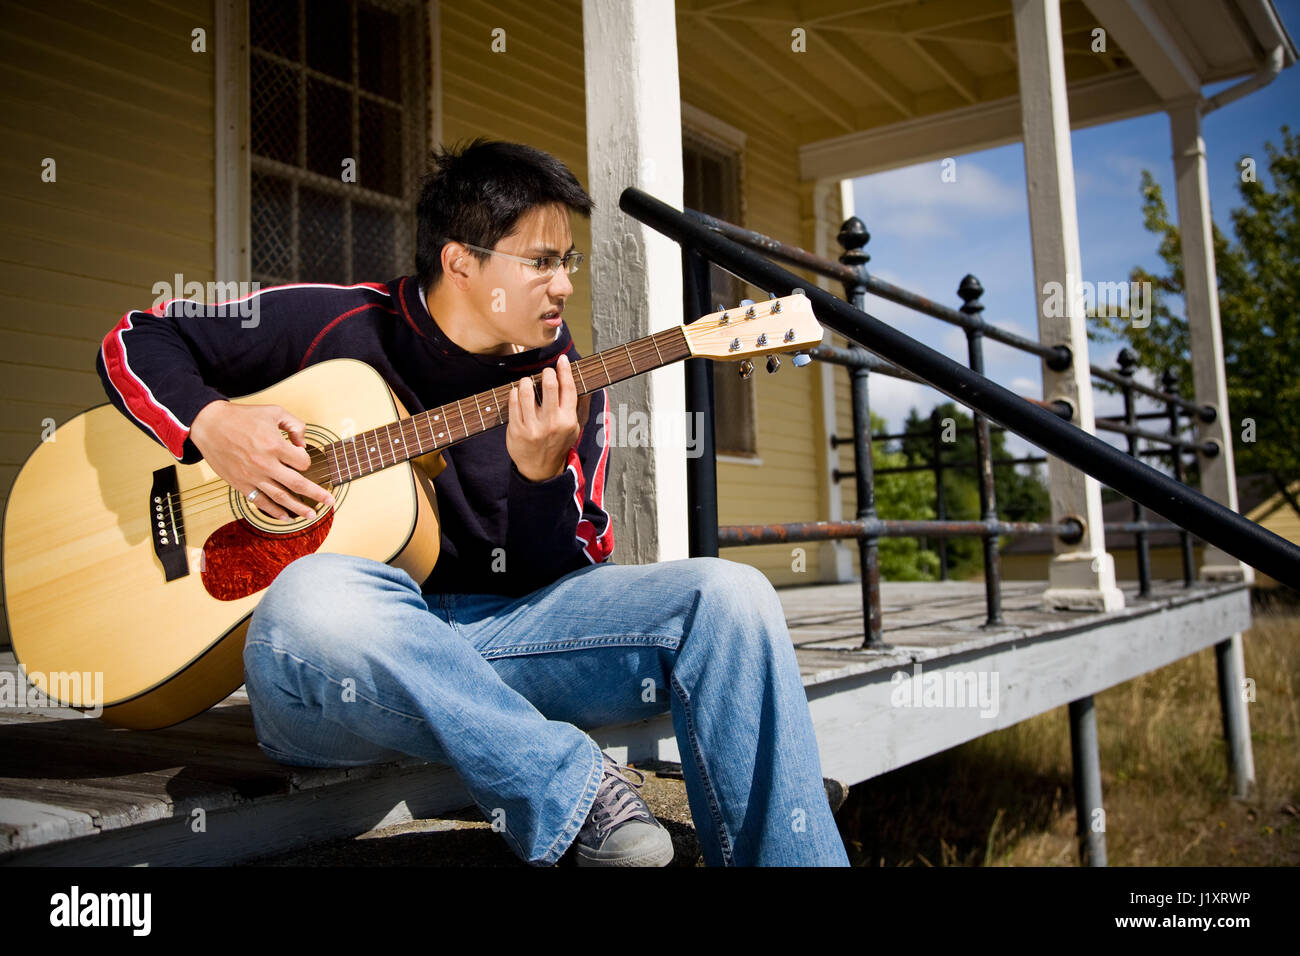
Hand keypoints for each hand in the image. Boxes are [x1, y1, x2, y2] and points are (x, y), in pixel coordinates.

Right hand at [190, 400, 335, 519]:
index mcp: (274, 445)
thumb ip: (295, 425)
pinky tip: (285, 517)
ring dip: (298, 508)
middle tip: (329, 501)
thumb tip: (303, 444)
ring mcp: (252, 476)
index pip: (302, 461)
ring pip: (280, 497)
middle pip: (297, 484)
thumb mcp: (274, 411)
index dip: (307, 460)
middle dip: (316, 494)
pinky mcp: (241, 484)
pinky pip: (260, 502)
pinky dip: (274, 512)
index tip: (302, 458)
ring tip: (311, 515)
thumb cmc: (241, 417)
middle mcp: (264, 463)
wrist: (209, 424)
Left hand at [506, 354, 582, 481]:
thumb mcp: (574, 428)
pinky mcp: (516, 430)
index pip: (568, 388)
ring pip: (527, 392)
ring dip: (526, 381)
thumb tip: (582, 383)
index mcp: (568, 420)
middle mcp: (552, 423)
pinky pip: (513, 403)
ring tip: (527, 381)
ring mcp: (533, 427)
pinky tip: (517, 392)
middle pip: (549, 386)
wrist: (541, 469)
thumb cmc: (558, 444)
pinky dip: (515, 392)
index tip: (562, 359)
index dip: (565, 370)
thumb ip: (578, 406)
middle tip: (545, 372)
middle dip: (546, 373)